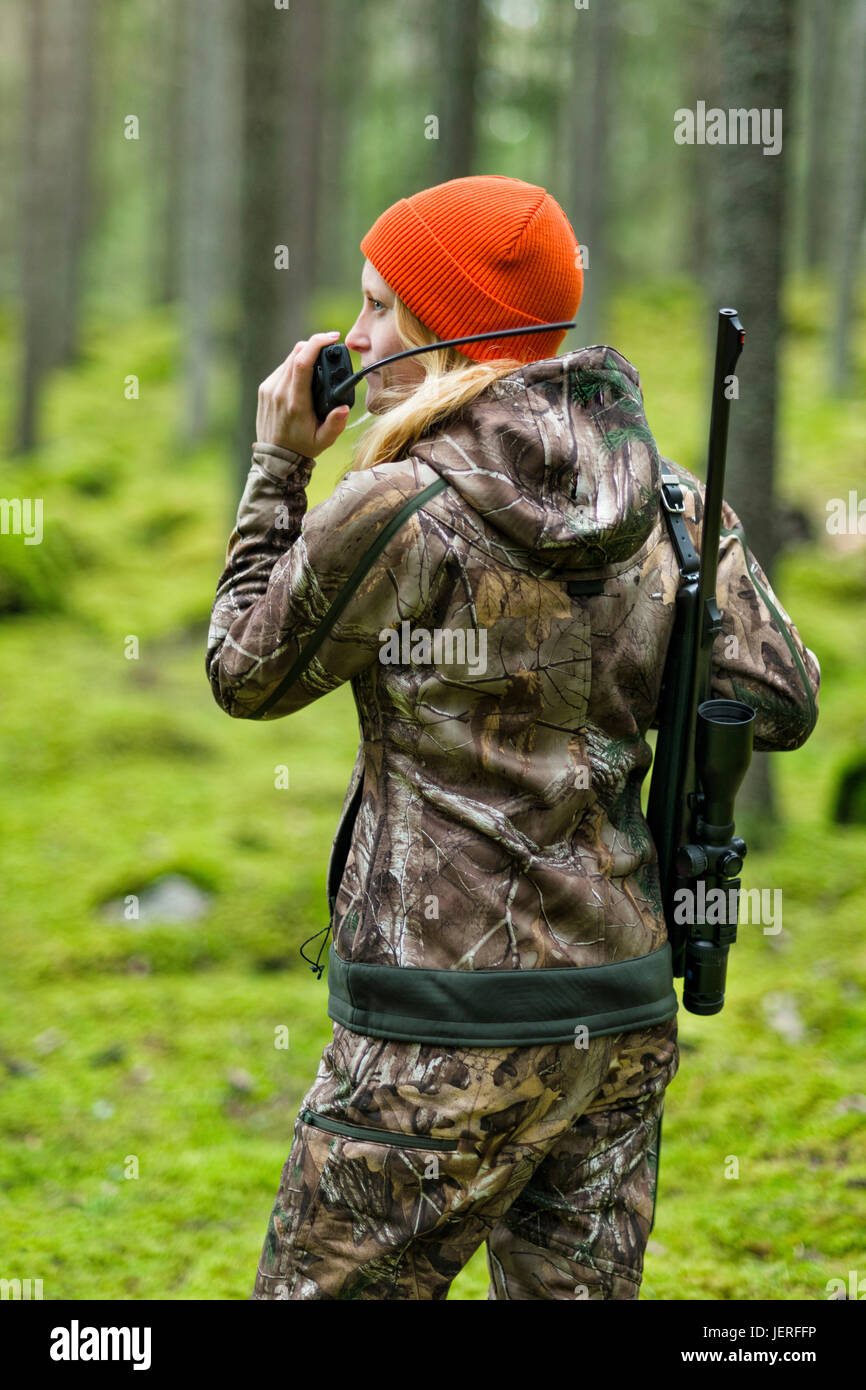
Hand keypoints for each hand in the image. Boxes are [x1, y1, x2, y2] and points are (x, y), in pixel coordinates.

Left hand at [256, 331, 350, 457]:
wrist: (274, 458)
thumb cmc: (302, 447)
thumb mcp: (324, 441)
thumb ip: (335, 424)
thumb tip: (344, 408)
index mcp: (295, 403)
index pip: (303, 363)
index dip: (317, 344)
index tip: (333, 337)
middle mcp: (279, 392)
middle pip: (297, 354)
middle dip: (315, 345)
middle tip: (330, 348)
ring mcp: (269, 389)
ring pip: (289, 359)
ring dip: (305, 356)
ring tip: (319, 365)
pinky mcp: (265, 388)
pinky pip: (282, 368)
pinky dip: (294, 366)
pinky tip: (304, 377)